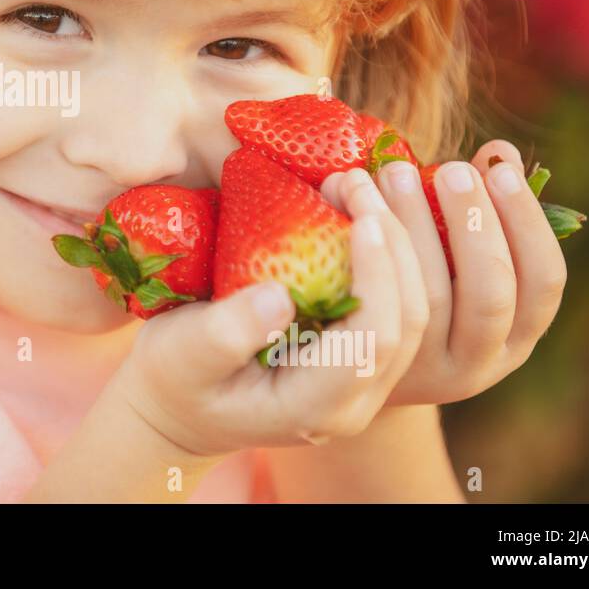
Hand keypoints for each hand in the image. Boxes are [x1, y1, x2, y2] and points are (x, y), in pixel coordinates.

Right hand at [115, 198, 428, 456]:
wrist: (180, 404)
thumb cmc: (173, 375)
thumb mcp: (180, 355)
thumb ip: (225, 334)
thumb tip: (278, 297)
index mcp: (314, 408)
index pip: (373, 338)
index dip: (378, 275)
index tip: (363, 216)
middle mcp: (353, 403)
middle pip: (407, 321)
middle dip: (397, 244)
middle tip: (360, 180)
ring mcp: (364, 383)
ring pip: (415, 310)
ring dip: (400, 242)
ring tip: (362, 184)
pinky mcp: (361, 355)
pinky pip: (397, 303)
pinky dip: (389, 253)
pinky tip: (365, 207)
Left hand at [320, 140, 567, 405]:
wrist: (354, 368)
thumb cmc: (419, 292)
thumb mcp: (457, 259)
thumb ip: (484, 210)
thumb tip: (501, 151)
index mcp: (516, 335)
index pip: (544, 280)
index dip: (527, 222)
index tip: (501, 169)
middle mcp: (480, 363)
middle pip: (491, 292)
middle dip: (475, 223)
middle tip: (451, 169)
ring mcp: (427, 370)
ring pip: (431, 297)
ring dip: (416, 225)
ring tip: (395, 171)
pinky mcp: (376, 364)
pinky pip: (382, 304)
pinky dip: (375, 252)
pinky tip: (359, 209)